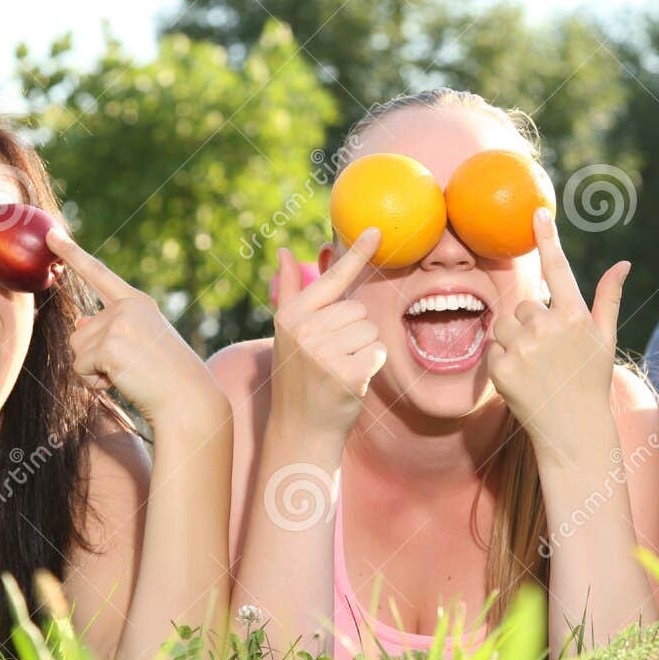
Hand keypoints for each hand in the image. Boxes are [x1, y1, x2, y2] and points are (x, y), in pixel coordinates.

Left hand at [47, 228, 222, 428]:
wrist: (188, 400)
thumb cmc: (166, 377)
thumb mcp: (139, 343)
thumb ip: (109, 328)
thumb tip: (79, 324)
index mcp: (137, 302)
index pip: (98, 273)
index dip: (72, 254)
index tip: (50, 234)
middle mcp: (127, 306)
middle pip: (79, 332)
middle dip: (94, 357)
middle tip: (131, 368)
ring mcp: (118, 323)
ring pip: (76, 350)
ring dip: (93, 371)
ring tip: (128, 375)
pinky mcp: (110, 346)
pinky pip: (79, 368)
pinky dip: (95, 382)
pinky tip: (122, 382)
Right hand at [268, 228, 386, 441]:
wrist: (300, 429)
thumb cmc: (299, 376)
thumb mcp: (288, 332)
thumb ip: (290, 289)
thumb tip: (281, 249)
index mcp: (292, 315)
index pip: (332, 278)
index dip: (357, 253)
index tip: (378, 230)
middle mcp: (305, 330)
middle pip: (358, 310)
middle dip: (353, 332)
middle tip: (331, 357)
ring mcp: (325, 352)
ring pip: (370, 331)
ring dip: (363, 350)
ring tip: (339, 369)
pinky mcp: (347, 373)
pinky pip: (377, 353)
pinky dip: (370, 367)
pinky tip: (350, 381)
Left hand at [488, 208, 625, 458]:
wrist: (574, 430)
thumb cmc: (591, 382)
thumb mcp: (605, 339)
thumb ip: (608, 298)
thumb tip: (623, 263)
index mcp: (575, 316)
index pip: (558, 268)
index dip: (548, 238)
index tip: (537, 213)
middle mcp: (548, 327)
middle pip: (524, 305)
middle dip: (531, 324)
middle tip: (549, 355)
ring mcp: (523, 348)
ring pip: (504, 326)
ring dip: (514, 341)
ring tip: (536, 367)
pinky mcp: (501, 369)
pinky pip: (493, 350)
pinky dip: (503, 362)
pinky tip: (523, 379)